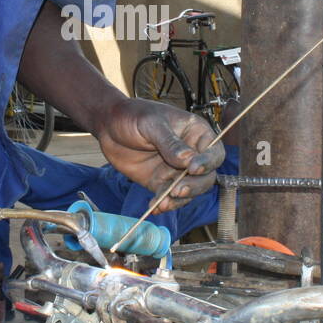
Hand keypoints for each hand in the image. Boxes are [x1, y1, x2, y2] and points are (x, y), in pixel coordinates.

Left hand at [93, 98, 224, 213]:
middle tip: (178, 190)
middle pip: (206, 176)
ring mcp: (176, 169)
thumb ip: (170, 142)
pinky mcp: (161, 182)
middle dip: (194, 186)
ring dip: (179, 199)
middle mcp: (190, 154)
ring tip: (164, 202)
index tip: (193, 169)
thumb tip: (189, 160)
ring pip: (189, 190)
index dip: (208, 162)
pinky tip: (155, 206)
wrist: (109, 126)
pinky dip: (164, 203)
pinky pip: (169, 197)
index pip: (213, 152)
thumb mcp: (152, 124)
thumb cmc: (133, 116)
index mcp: (196, 133)